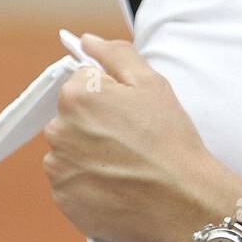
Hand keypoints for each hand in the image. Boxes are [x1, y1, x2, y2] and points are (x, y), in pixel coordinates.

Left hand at [41, 34, 232, 241]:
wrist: (183, 199)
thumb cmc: (170, 139)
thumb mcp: (152, 83)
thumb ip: (115, 54)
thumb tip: (87, 41)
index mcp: (77, 97)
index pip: (81, 84)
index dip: (108, 96)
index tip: (129, 113)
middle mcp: (59, 132)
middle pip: (72, 118)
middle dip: (95, 125)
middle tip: (131, 140)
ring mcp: (59, 169)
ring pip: (70, 151)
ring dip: (90, 154)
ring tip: (126, 165)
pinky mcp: (65, 200)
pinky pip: (72, 183)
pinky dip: (89, 184)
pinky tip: (118, 185)